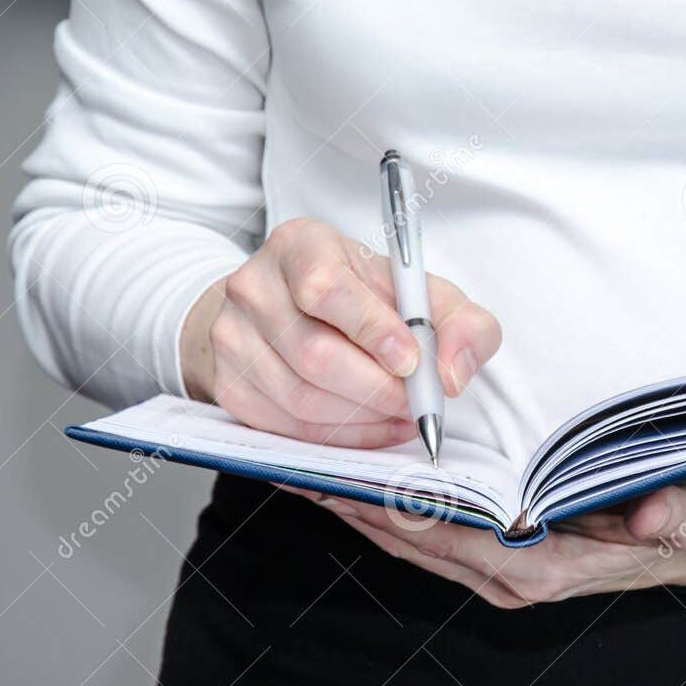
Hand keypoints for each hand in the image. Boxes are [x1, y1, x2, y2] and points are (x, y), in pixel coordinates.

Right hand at [179, 217, 500, 447]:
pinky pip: (283, 428)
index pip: (325, 288)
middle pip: (313, 354)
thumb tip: (453, 374)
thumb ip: (458, 322)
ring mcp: (232, 338)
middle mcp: (254, 287)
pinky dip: (335, 440)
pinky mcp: (227, 385)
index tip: (411, 361)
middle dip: (376, 390)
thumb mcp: (416, 292)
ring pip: (299, 398)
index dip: (371, 330)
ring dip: (360, 420)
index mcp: (300, 246)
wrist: (284, 308)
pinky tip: (368, 429)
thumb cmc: (360, 297)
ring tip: (398, 417)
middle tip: (415, 405)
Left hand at [286, 344, 685, 604]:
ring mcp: (620, 539)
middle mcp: (621, 555)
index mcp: (649, 555)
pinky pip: (528, 521)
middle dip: (405, 528)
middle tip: (326, 484)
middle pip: (488, 559)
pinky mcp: (624, 513)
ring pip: (498, 546)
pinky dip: (473, 503)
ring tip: (355, 479)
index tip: (377, 499)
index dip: (444, 535)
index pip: (523, 560)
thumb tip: (649, 524)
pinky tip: (438, 475)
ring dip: (426, 518)